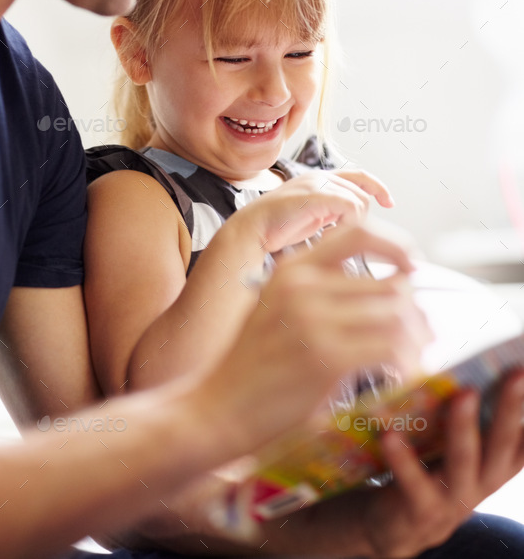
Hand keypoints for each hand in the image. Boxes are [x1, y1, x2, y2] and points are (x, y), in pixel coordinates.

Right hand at [196, 224, 431, 456]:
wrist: (218, 408)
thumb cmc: (252, 365)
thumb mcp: (278, 309)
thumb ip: (320, 292)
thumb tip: (385, 291)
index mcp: (292, 268)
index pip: (357, 232)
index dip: (396, 245)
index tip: (413, 268)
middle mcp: (302, 286)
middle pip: (390, 284)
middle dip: (416, 312)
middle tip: (423, 334)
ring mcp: (313, 320)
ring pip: (397, 316)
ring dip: (416, 340)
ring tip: (415, 358)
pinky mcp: (325, 358)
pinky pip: (390, 349)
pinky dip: (407, 363)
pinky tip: (402, 377)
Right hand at [233, 170, 394, 253]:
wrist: (252, 229)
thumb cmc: (278, 228)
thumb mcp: (312, 216)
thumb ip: (332, 211)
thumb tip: (356, 220)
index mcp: (320, 179)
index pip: (359, 176)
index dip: (378, 187)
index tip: (389, 202)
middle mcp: (320, 177)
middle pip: (363, 193)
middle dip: (364, 216)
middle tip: (349, 235)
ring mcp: (317, 183)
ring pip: (359, 200)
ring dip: (355, 222)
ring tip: (335, 236)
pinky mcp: (314, 194)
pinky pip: (349, 206)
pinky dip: (348, 222)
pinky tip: (332, 234)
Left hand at [361, 372, 523, 557]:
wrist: (400, 525)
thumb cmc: (433, 469)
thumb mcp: (456, 446)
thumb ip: (465, 416)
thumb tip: (464, 367)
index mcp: (496, 465)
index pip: (522, 440)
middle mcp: (483, 482)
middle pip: (501, 445)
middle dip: (510, 408)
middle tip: (516, 374)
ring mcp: (454, 498)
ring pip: (464, 461)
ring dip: (465, 426)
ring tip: (463, 394)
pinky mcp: (421, 509)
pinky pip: (413, 481)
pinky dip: (402, 457)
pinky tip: (390, 433)